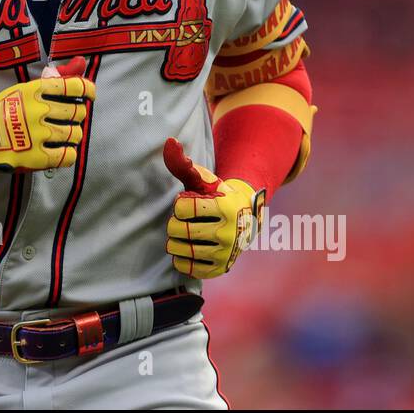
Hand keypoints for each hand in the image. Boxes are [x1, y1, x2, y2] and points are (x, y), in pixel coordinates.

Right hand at [0, 56, 93, 171]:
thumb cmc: (4, 111)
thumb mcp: (23, 90)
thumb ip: (53, 80)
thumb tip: (81, 63)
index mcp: (34, 90)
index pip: (73, 86)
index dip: (88, 89)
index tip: (90, 95)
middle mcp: (37, 110)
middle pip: (77, 112)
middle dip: (77, 115)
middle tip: (68, 119)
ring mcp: (37, 135)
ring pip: (75, 134)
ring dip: (73, 135)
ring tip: (63, 135)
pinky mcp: (36, 157)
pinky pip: (68, 156)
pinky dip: (68, 154)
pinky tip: (61, 151)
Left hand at [163, 137, 263, 277]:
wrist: (244, 218)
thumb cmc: (217, 195)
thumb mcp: (204, 179)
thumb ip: (183, 163)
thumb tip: (169, 142)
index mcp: (226, 208)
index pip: (181, 208)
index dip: (180, 204)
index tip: (190, 203)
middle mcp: (228, 233)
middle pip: (178, 230)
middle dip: (175, 222)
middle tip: (185, 220)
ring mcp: (225, 254)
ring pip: (179, 250)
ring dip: (175, 240)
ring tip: (184, 233)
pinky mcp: (220, 269)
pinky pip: (186, 268)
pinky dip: (180, 258)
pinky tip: (188, 247)